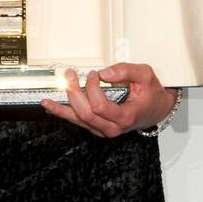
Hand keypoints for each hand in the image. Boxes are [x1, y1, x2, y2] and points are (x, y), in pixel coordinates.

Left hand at [39, 63, 175, 137]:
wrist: (156, 110)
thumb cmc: (151, 93)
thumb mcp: (145, 75)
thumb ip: (126, 71)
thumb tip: (104, 73)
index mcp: (125, 117)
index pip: (100, 106)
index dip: (93, 89)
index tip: (95, 74)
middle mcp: (113, 128)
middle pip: (86, 114)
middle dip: (74, 93)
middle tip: (70, 75)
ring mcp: (104, 130)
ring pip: (79, 121)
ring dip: (62, 108)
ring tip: (47, 100)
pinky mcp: (98, 128)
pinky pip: (79, 122)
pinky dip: (64, 114)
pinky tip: (52, 107)